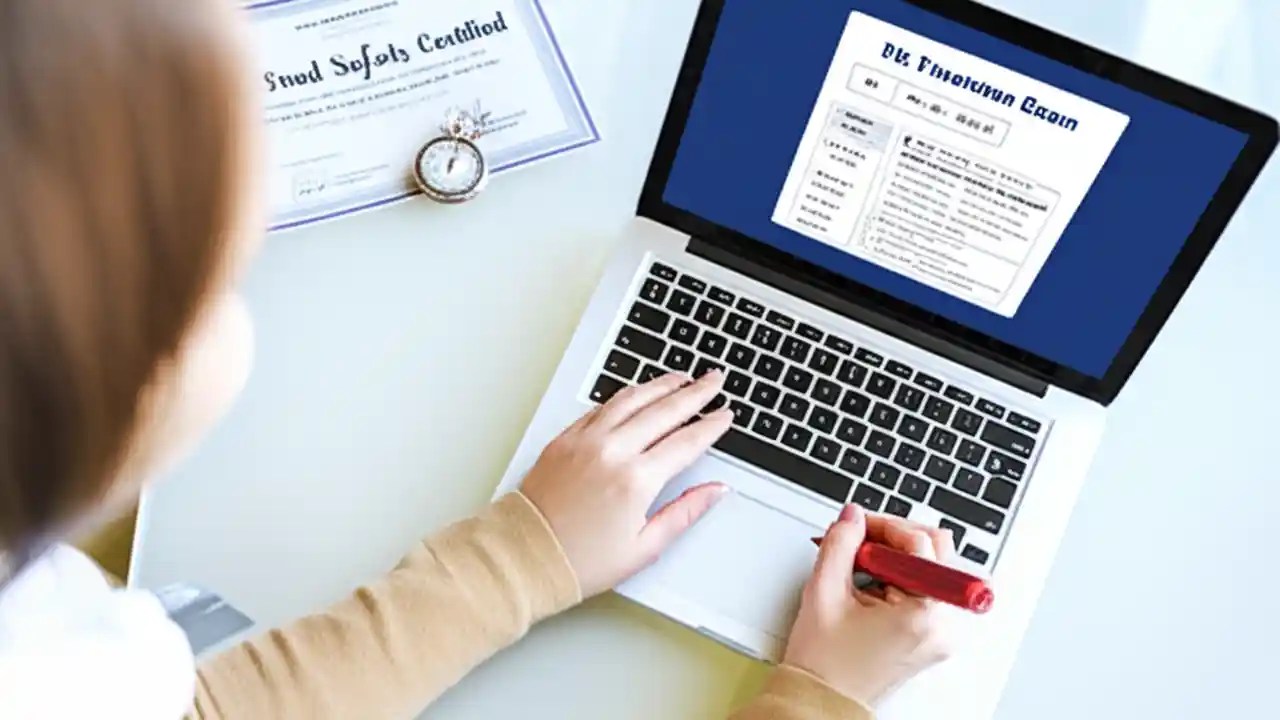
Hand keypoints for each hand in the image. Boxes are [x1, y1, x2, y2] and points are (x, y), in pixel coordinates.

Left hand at [521, 371, 733, 597]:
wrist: (526, 556)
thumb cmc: (581, 560)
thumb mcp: (645, 546)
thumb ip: (685, 512)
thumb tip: (715, 491)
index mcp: (636, 480)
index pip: (687, 441)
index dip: (711, 425)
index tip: (725, 414)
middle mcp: (611, 451)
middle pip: (664, 410)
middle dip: (695, 393)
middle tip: (714, 381)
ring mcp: (585, 440)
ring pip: (632, 399)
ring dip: (661, 385)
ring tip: (681, 377)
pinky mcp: (565, 439)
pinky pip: (601, 407)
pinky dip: (625, 395)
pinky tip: (638, 393)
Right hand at [783, 504, 955, 707]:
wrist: (823, 701)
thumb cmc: (825, 664)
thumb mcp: (823, 592)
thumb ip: (841, 543)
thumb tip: (853, 516)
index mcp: (924, 616)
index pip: (921, 545)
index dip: (886, 525)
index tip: (860, 526)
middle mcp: (944, 625)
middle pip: (941, 551)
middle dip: (900, 537)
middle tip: (865, 541)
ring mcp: (943, 632)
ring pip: (938, 566)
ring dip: (903, 555)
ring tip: (868, 567)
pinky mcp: (934, 635)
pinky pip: (931, 587)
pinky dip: (905, 575)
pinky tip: (877, 583)